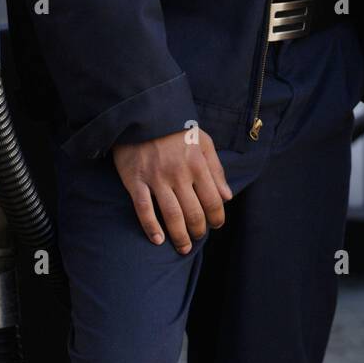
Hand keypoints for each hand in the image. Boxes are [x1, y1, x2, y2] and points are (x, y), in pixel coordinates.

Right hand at [112, 126, 233, 254]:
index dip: (217, 217)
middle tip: (198, 237)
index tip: (216, 225)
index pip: (212, 200)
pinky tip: (158, 240)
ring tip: (183, 248)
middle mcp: (178, 173)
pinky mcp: (136, 181)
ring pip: (171, 215)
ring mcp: (156, 178)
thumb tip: (227, 196)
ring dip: (179, 236)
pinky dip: (151, 227)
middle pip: (193, 212)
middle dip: (198, 230)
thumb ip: (216, 169)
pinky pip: (143, 209)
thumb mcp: (203, 142)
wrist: (143, 114)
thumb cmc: (176, 130)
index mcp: (197, 164)